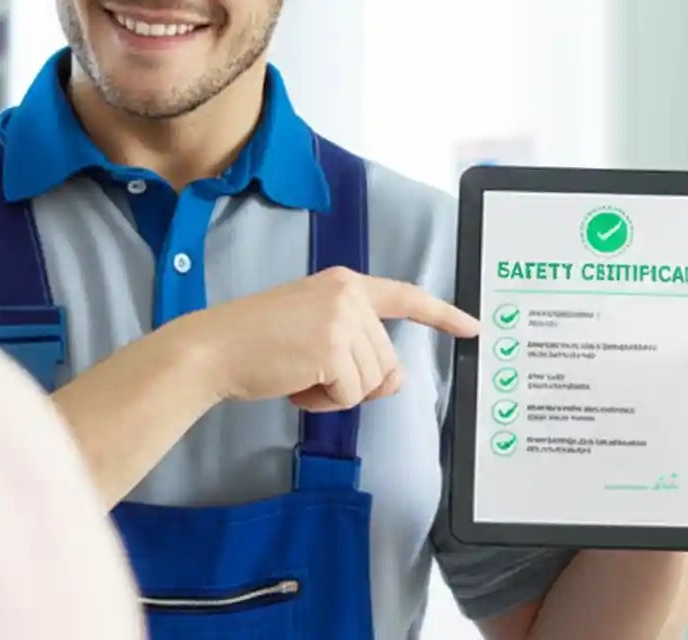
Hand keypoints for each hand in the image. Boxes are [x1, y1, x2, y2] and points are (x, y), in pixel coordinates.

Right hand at [180, 267, 478, 411]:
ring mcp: (342, 320)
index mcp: (344, 284)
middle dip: (356, 381)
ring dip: (337, 393)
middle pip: (387, 361)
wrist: (214, 349)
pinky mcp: (333, 349)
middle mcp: (348, 295)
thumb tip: (392, 382)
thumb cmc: (256, 342)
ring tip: (299, 375)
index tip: (473, 327)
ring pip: (373, 382)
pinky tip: (295, 385)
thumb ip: (356, 342)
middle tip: (310, 373)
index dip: (442, 314)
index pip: (405, 296)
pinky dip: (324, 402)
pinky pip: (352, 396)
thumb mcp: (313, 327)